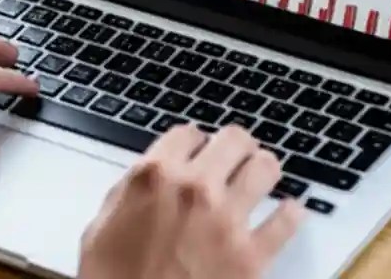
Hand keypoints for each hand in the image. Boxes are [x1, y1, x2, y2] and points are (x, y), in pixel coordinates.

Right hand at [79, 125, 304, 278]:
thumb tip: (151, 179)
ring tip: (259, 179)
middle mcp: (194, 189)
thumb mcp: (100, 229)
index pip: (189, 133)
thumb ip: (129, 193)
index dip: (194, 143)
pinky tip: (287, 214)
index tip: (198, 151)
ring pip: (266, 167)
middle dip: (235, 149)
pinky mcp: (251, 257)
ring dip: (262, 172)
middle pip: (235, 139)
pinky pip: (287, 221)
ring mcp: (226, 221)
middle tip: (233, 160)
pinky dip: (290, 216)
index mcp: (153, 177)